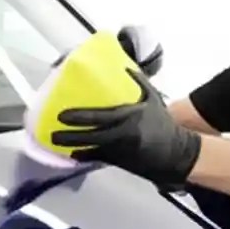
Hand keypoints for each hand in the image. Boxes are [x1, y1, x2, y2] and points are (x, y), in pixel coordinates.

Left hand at [51, 67, 201, 187]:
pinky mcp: (121, 162)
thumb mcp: (153, 99)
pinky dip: (85, 156)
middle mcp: (122, 135)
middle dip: (69, 136)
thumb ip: (139, 82)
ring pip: (91, 149)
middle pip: (90, 136)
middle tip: (52, 133)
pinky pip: (98, 158)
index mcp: (130, 117)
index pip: (99, 116)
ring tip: (56, 143)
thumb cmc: (163, 124)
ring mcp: (120, 151)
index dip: (79, 116)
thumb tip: (126, 66)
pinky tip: (73, 155)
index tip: (62, 115)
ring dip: (73, 147)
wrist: (177, 152)